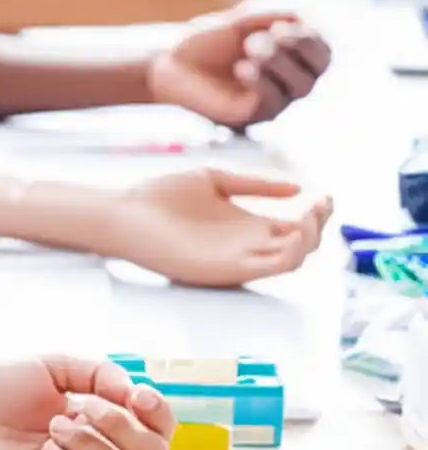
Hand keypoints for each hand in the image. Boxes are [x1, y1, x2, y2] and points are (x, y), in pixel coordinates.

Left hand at [0, 356, 174, 449]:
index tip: (140, 395)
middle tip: (87, 407)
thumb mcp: (50, 366)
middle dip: (128, 428)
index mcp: (96, 423)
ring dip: (93, 443)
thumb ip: (96, 372)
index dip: (160, 414)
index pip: (153, 430)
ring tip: (54, 424)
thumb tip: (133, 391)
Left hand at [111, 168, 332, 286]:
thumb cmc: (160, 197)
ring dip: (310, 239)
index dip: (317, 215)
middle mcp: (244, 247)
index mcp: (244, 227)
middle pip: (299, 246)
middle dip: (319, 227)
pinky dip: (291, 252)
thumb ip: (253, 185)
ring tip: (311, 214)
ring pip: (291, 260)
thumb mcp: (215, 181)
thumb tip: (296, 187)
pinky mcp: (224, 269)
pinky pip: (268, 269)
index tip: (326, 195)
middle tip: (322, 204)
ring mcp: (236, 259)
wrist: (123, 212)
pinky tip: (294, 229)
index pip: (293, 229)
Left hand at [150, 11, 331, 126]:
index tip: (280, 26)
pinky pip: (273, 102)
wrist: (169, 63)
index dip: (311, 38)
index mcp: (290, 56)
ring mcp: (273, 101)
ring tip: (250, 47)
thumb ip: (270, 18)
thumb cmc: (205, 42)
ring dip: (280, 62)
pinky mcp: (252, 116)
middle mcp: (287, 82)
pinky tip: (242, 67)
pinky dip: (262, 82)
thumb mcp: (240, 22)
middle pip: (318, 69)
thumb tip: (300, 20)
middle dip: (300, 47)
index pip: (322, 51)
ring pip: (300, 87)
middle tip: (270, 35)